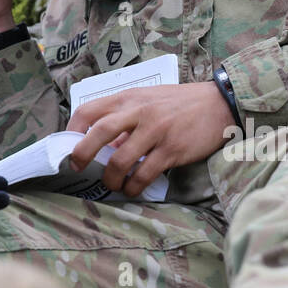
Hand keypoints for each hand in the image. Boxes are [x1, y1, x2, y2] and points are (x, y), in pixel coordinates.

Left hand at [65, 83, 235, 196]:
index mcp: (130, 97)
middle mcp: (140, 112)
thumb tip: (105, 146)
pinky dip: (133, 187)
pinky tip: (132, 189)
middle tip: (78, 168)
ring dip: (111, 178)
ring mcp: (156, 131)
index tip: (69, 146)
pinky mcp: (172, 150)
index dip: (73, 130)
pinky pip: (144, 174)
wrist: (219, 104)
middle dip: (82, 154)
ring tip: (113, 185)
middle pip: (99, 132)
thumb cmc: (181, 103)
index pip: (89, 110)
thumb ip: (126, 119)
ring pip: (120, 160)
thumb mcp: (149, 100)